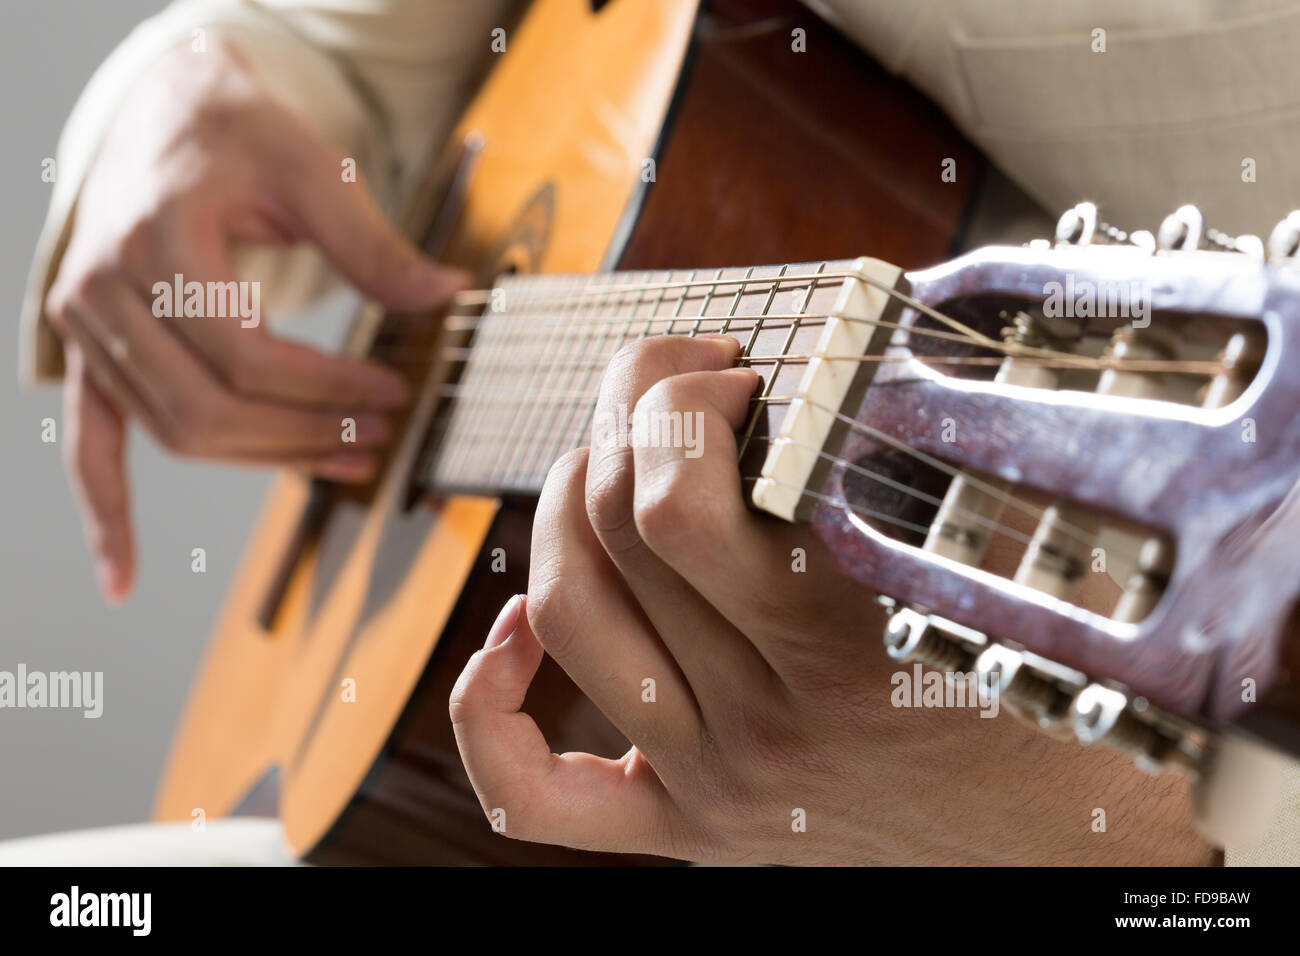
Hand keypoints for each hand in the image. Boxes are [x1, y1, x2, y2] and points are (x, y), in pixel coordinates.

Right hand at [45, 38, 464, 601]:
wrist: (161, 110)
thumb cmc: (235, 132)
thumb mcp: (309, 168)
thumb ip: (372, 243)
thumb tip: (450, 299)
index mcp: (154, 241)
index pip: (245, 354)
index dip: (327, 387)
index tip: (397, 391)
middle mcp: (101, 291)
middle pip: (205, 408)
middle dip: (302, 434)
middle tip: (381, 435)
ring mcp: (84, 328)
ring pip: (172, 432)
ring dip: (260, 463)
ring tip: (345, 461)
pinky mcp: (87, 352)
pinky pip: (87, 445)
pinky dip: (104, 512)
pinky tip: (120, 577)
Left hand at [450, 335, 1215, 864]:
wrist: (1074, 844)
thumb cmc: (1056, 688)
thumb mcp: (1014, 569)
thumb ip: (925, 469)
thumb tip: (838, 352)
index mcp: (841, 647)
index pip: (675, 494)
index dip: (680, 397)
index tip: (738, 376)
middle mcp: (759, 722)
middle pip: (609, 525)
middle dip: (625, 411)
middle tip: (681, 384)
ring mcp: (710, 782)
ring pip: (564, 614)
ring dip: (565, 502)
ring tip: (615, 460)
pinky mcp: (686, 831)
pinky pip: (532, 794)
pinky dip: (489, 705)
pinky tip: (514, 632)